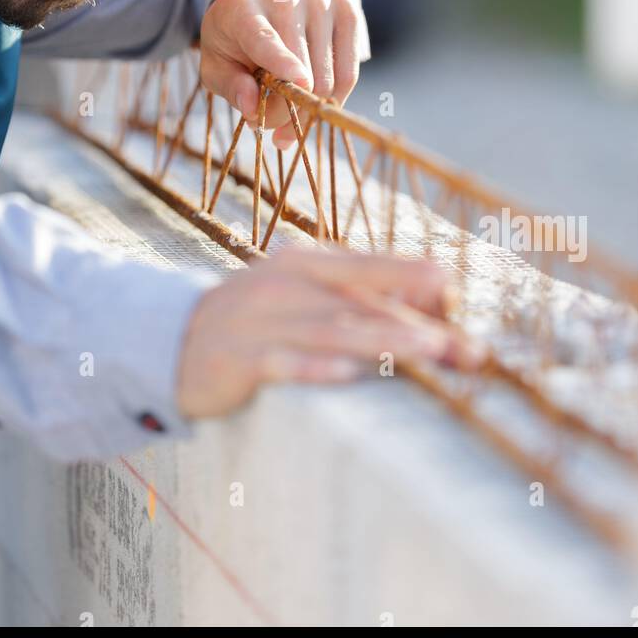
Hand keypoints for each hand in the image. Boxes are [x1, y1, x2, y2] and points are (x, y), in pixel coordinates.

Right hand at [176, 244, 483, 419]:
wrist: (173, 339)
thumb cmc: (257, 318)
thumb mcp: (301, 293)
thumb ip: (357, 296)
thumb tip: (431, 299)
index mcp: (305, 263)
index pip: (368, 267)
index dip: (413, 279)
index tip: (457, 293)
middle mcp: (285, 285)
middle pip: (359, 303)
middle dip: (416, 323)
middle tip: (464, 347)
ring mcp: (260, 321)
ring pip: (331, 329)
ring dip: (383, 340)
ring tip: (428, 351)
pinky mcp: (238, 359)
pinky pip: (282, 363)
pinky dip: (315, 367)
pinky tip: (348, 374)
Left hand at [199, 0, 360, 147]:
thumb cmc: (235, 37)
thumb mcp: (215, 62)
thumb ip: (230, 85)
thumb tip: (252, 109)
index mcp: (242, 6)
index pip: (264, 38)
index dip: (281, 61)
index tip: (298, 81)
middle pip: (301, 69)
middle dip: (286, 111)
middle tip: (271, 127)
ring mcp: (321, 1)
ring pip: (327, 78)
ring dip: (308, 110)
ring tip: (288, 120)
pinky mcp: (347, 11)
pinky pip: (348, 74)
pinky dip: (333, 100)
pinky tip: (312, 105)